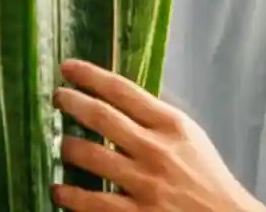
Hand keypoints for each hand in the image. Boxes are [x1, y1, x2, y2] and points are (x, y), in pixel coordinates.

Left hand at [52, 59, 265, 211]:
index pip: (124, 91)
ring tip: (61, 143)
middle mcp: (156, 150)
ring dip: (69, 147)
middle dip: (73, 103)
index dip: (91, 76)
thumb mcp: (191, 138)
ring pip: (92, 157)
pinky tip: (59, 189)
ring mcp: (145, 184)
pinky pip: (94, 202)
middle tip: (57, 97)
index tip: (69, 68)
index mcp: (172, 125)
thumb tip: (122, 100)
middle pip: (103, 117)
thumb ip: (159, 120)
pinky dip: (71, 194)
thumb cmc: (208, 178)